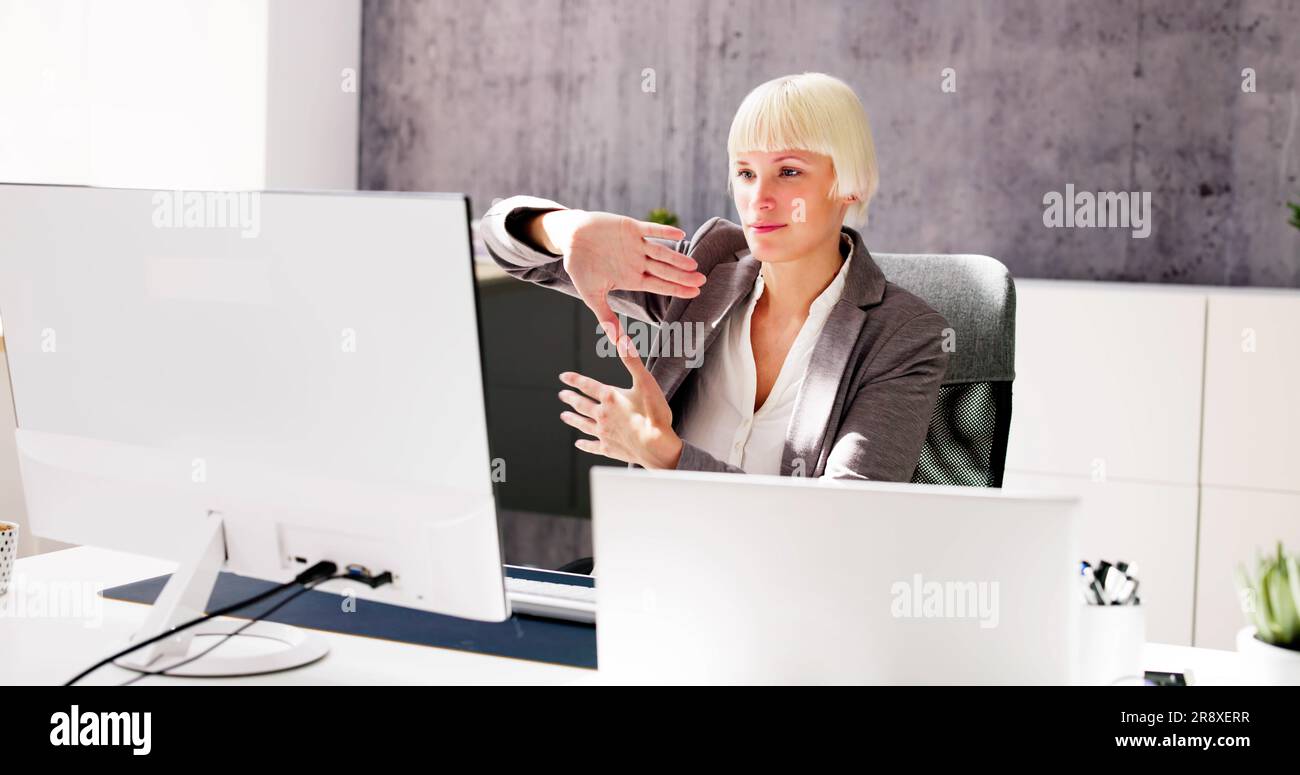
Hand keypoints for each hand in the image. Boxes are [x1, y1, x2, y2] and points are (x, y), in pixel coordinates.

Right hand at [539, 209, 705, 336]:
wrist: (570, 237)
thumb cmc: (580, 267)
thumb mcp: (591, 295)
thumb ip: (606, 317)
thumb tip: (616, 345)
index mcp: (632, 278)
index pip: (659, 285)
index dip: (677, 289)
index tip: (695, 293)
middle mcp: (638, 262)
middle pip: (665, 270)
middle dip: (682, 276)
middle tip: (702, 281)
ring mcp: (636, 245)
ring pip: (661, 252)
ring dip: (676, 257)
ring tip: (692, 264)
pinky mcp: (631, 227)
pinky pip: (650, 229)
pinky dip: (663, 231)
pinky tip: (679, 233)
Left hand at [557, 330, 682, 469]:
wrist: (656, 447)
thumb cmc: (654, 414)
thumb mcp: (645, 382)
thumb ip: (632, 361)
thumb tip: (623, 339)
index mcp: (610, 397)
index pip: (587, 385)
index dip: (575, 379)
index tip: (563, 377)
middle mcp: (602, 414)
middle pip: (582, 405)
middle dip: (571, 399)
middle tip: (562, 396)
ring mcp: (603, 433)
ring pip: (582, 424)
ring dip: (573, 419)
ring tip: (564, 416)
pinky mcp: (608, 448)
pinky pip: (591, 445)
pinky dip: (584, 444)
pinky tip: (578, 443)